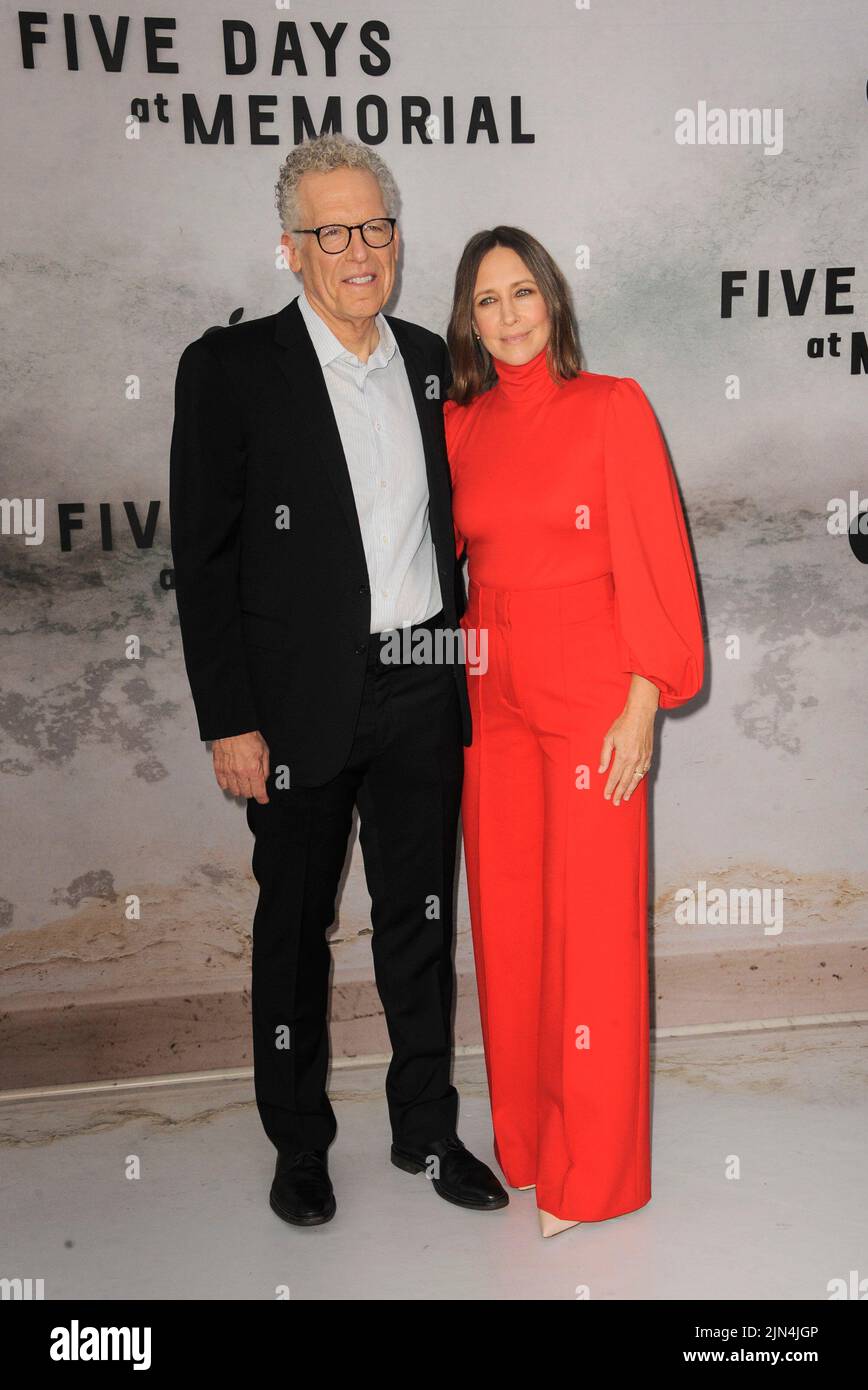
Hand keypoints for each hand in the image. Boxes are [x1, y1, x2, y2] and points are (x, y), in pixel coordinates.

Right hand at [212, 730, 269, 803]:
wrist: (233, 727)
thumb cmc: (248, 736)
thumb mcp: (265, 752)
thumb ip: (265, 769)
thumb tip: (264, 780)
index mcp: (253, 770)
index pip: (258, 792)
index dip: (262, 798)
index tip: (263, 799)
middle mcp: (240, 773)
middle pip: (246, 794)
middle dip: (252, 792)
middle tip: (254, 787)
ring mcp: (228, 772)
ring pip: (234, 791)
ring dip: (240, 790)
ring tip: (243, 783)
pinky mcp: (219, 768)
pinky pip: (222, 784)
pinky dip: (228, 785)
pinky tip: (232, 780)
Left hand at [598, 678, 657, 805]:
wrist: (640, 714)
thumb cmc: (623, 724)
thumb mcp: (608, 738)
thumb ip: (604, 755)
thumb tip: (601, 770)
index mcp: (623, 756)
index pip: (614, 777)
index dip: (610, 788)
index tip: (607, 796)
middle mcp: (634, 760)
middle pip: (625, 781)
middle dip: (619, 793)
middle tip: (616, 802)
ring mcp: (643, 758)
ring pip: (636, 778)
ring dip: (630, 789)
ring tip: (625, 797)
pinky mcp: (649, 755)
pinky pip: (644, 770)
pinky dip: (640, 778)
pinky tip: (636, 782)